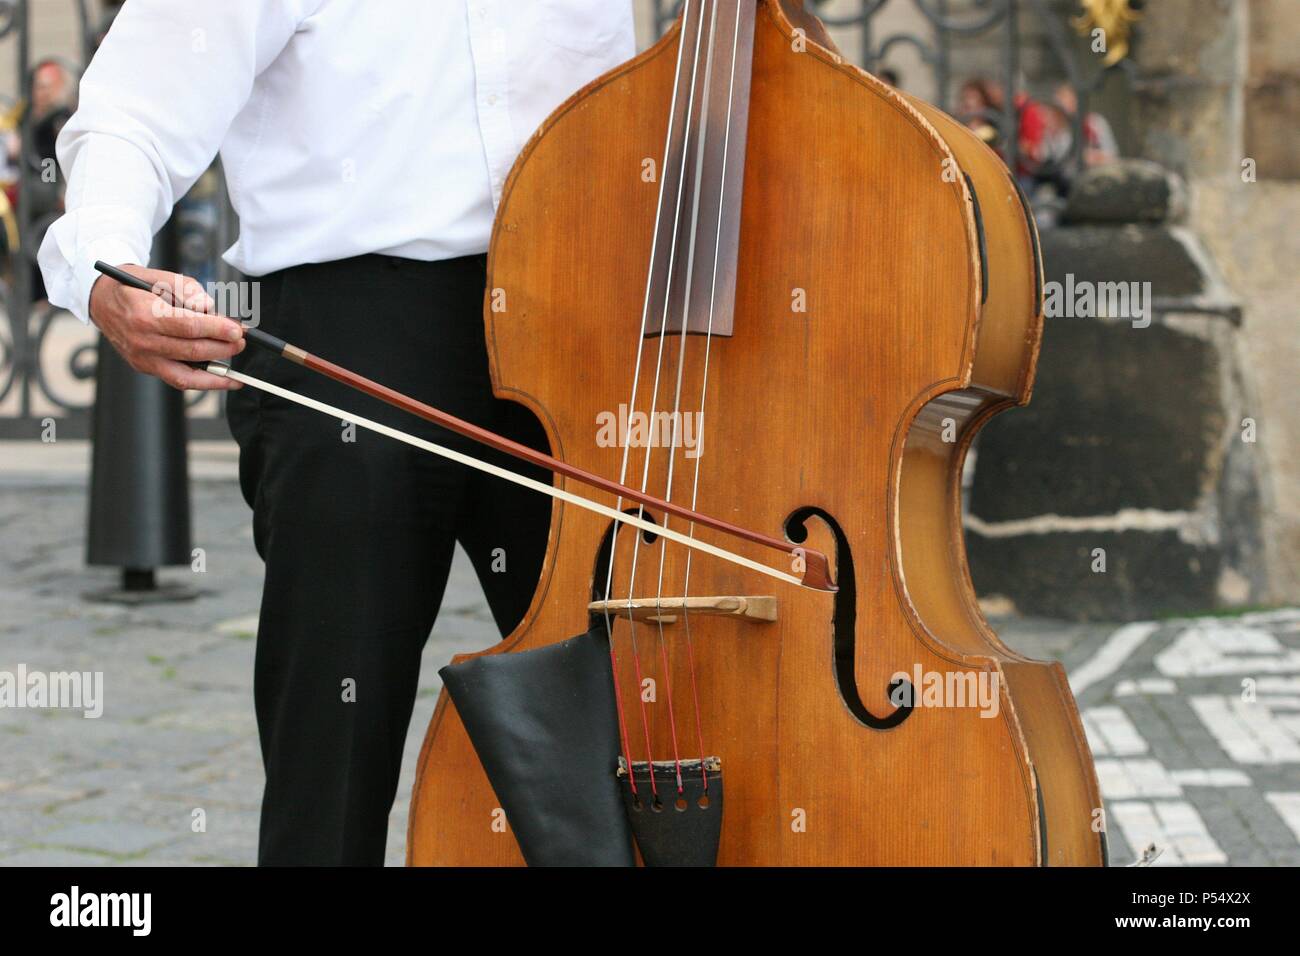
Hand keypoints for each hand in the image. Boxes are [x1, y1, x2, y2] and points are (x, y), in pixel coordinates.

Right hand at [88, 264, 244, 390]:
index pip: (188, 326)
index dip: (217, 329)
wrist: (102, 300)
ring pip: (187, 373)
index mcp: (144, 314)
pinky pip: (179, 380)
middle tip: (240, 341)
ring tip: (234, 358)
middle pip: (191, 350)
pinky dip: (204, 382)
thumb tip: (210, 309)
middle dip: (222, 348)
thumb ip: (189, 291)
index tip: (237, 330)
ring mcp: (142, 358)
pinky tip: (225, 380)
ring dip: (217, 370)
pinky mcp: (145, 367)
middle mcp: (141, 340)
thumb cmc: (134, 286)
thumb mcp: (161, 277)